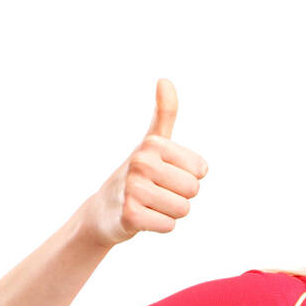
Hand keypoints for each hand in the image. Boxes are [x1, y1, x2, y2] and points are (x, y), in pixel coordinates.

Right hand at [82, 78, 209, 246]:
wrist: (105, 210)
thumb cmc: (137, 175)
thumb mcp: (151, 143)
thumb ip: (164, 114)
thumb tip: (165, 79)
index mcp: (152, 145)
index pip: (201, 170)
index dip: (187, 177)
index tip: (165, 176)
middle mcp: (141, 162)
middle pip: (193, 190)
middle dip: (179, 196)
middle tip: (157, 193)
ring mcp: (133, 189)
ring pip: (183, 209)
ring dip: (170, 212)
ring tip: (150, 204)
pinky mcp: (130, 215)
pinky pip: (169, 225)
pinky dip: (160, 225)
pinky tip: (144, 218)